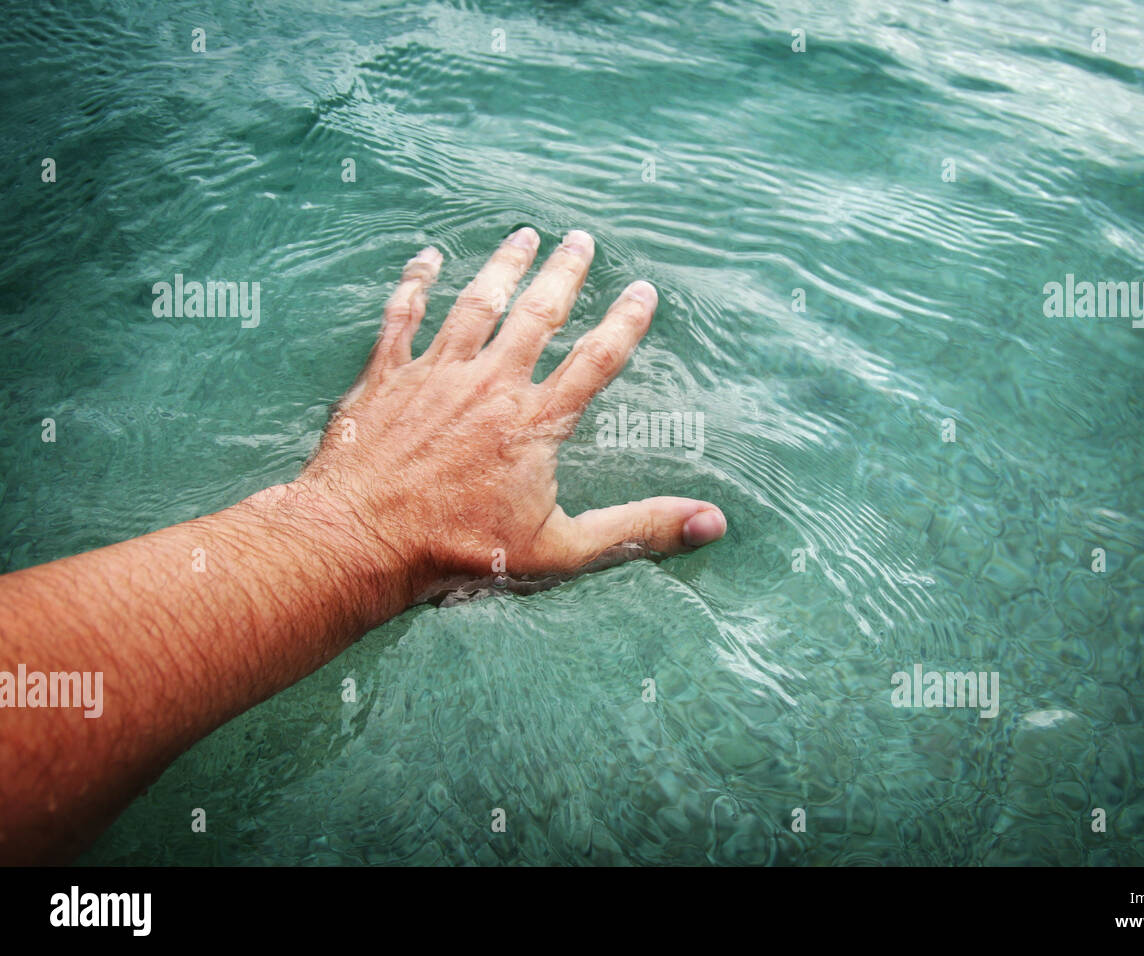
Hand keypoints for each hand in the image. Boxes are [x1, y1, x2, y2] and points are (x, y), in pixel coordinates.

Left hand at [291, 228, 725, 604]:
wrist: (361, 541)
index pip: (595, 359)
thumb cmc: (461, 551)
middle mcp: (490, 384)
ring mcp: (435, 374)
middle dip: (563, 273)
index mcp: (535, 421)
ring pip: (475, 304)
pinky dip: (416, 283)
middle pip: (537, 314)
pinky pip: (402, 316)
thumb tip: (712, 524)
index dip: (624, 322)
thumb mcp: (563, 549)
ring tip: (523, 236)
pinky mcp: (386, 377)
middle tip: (580, 240)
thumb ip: (638, 528)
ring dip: (502, 266)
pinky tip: (427, 257)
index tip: (643, 290)